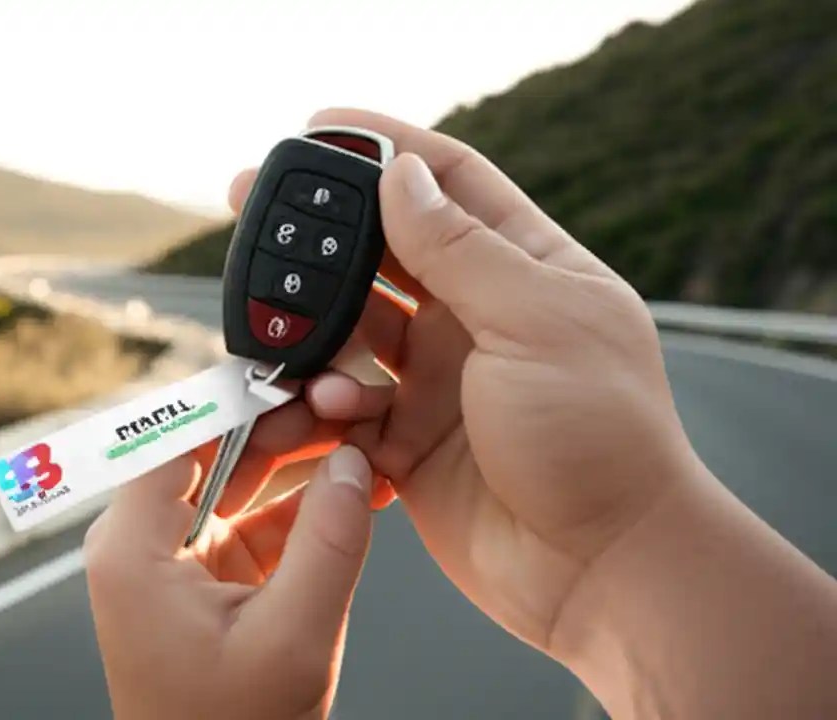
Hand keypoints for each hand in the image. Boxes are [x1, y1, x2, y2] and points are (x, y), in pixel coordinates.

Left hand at [83, 401, 383, 719]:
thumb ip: (329, 544)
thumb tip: (354, 464)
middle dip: (287, 424)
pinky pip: (255, 520)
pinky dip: (304, 506)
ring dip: (302, 460)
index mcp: (132, 549)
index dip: (243, 395)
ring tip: (363, 436)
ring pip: (239, 480)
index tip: (299, 373)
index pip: (180, 434)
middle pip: (214, 450)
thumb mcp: (290, 637)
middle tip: (349, 404)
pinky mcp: (206, 579)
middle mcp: (141, 545)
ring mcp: (174, 561)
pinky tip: (354, 487)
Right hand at [228, 108, 703, 657]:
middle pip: (384, 252)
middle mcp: (479, 318)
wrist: (600, 569)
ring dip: (315, 330)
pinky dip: (325, 404)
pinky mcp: (409, 442)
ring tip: (286, 336)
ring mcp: (441, 381)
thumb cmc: (599, 439)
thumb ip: (460, 249)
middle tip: (253, 205)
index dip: (386, 146)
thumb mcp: (536, 321)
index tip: (321, 125)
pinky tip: (326, 409)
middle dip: (323, 232)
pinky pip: (345, 407)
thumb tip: (399, 177)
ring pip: (352, 331)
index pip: (449, 182)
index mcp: (526, 270)